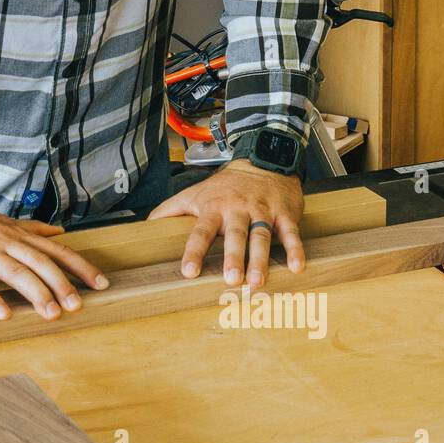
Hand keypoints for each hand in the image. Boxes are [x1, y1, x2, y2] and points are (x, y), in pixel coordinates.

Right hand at [0, 206, 108, 320]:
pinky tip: (3, 315)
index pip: (57, 251)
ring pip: (14, 271)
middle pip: (40, 262)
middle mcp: (5, 242)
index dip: (81, 267)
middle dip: (61, 284)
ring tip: (51, 314)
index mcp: (18, 235)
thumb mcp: (3, 222)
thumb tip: (61, 231)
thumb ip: (32, 229)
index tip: (102, 284)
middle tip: (78, 306)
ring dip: (35, 293)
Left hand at [147, 159, 304, 287]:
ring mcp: (263, 211)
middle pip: (235, 235)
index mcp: (214, 208)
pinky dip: (295, 249)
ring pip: (261, 236)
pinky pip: (290, 232)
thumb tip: (146, 226)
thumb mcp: (195, 193)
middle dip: (233, 257)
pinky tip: (297, 267)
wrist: (264, 160)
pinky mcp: (284, 213)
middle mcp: (238, 209)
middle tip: (231, 280)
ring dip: (261, 259)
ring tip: (258, 281)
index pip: (201, 231)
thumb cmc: (226, 186)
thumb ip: (170, 210)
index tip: (189, 272)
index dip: (194, 251)